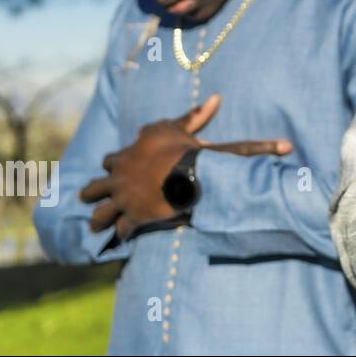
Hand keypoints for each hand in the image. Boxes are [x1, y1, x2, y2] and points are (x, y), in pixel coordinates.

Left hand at [80, 94, 292, 240]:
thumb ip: (206, 117)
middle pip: (96, 185)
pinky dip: (120, 234)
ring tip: (97, 224)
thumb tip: (262, 125)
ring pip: (98, 210)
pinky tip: (122, 239)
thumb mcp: (195, 131)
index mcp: (131, 153)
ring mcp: (121, 197)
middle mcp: (119, 174)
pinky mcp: (130, 217)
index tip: (114, 166)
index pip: (112, 159)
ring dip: (99, 216)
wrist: (183, 175)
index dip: (114, 163)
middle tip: (93, 197)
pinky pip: (119, 229)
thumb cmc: (189, 152)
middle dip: (95, 192)